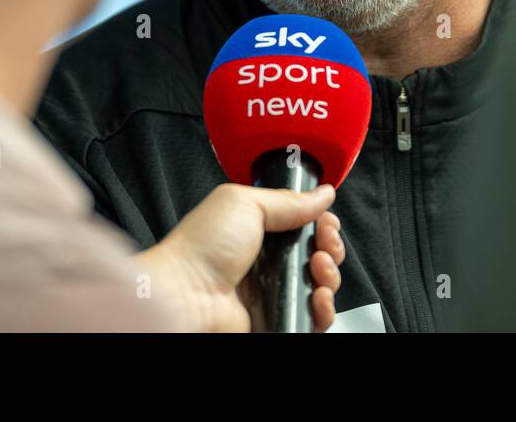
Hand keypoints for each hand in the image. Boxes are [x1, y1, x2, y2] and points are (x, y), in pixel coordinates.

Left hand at [136, 183, 345, 331]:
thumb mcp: (246, 204)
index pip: (304, 227)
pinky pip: (313, 319)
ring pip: (320, 287)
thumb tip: (322, 194)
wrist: (184, 294)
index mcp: (259, 232)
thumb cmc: (202, 248)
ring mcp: (272, 293)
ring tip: (318, 267)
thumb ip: (288, 200)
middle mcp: (267, 263)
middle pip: (318, 256)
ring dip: (330, 276)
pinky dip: (324, 309)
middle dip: (330, 247)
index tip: (325, 222)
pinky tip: (317, 296)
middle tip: (323, 243)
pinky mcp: (276, 320)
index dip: (321, 224)